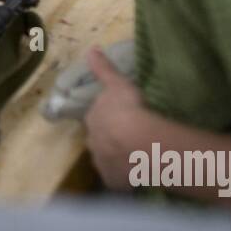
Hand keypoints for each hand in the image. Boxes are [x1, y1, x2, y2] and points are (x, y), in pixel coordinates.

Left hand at [81, 47, 161, 189]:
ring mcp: (102, 163)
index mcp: (92, 119)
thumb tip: (91, 49)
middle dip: (110, 139)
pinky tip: (139, 174)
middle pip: (100, 140)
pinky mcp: (113, 181)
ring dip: (117, 158)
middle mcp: (92, 142)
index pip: (97, 118)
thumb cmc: (127, 108)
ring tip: (136, 157)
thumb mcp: (117, 83)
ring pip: (108, 159)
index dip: (108, 118)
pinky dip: (126, 176)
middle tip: (129, 138)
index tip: (120, 118)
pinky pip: (119, 178)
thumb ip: (104, 68)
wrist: (137, 141)